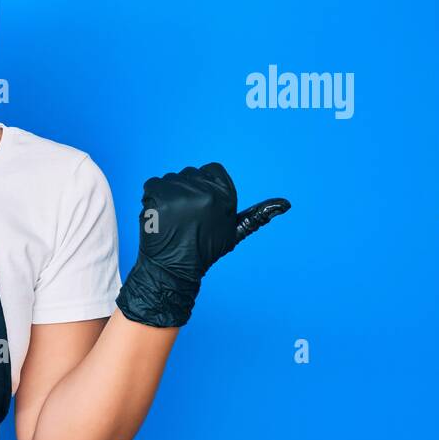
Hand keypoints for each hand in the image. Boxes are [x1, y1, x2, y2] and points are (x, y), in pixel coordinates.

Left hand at [115, 162, 289, 326]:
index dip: (205, 186)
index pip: (212, 169)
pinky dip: (153, 197)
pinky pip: (153, 184)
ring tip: (173, 217)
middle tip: (185, 217)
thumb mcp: (235, 231)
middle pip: (190, 173)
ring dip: (169, 194)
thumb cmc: (205, 250)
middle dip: (187, 191)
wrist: (174, 270)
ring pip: (171, 178)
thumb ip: (257, 214)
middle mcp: (203, 190)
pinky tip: (160, 215)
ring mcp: (178, 192)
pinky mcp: (157, 195)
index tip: (200, 206)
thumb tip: (286, 204)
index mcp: (224, 194)